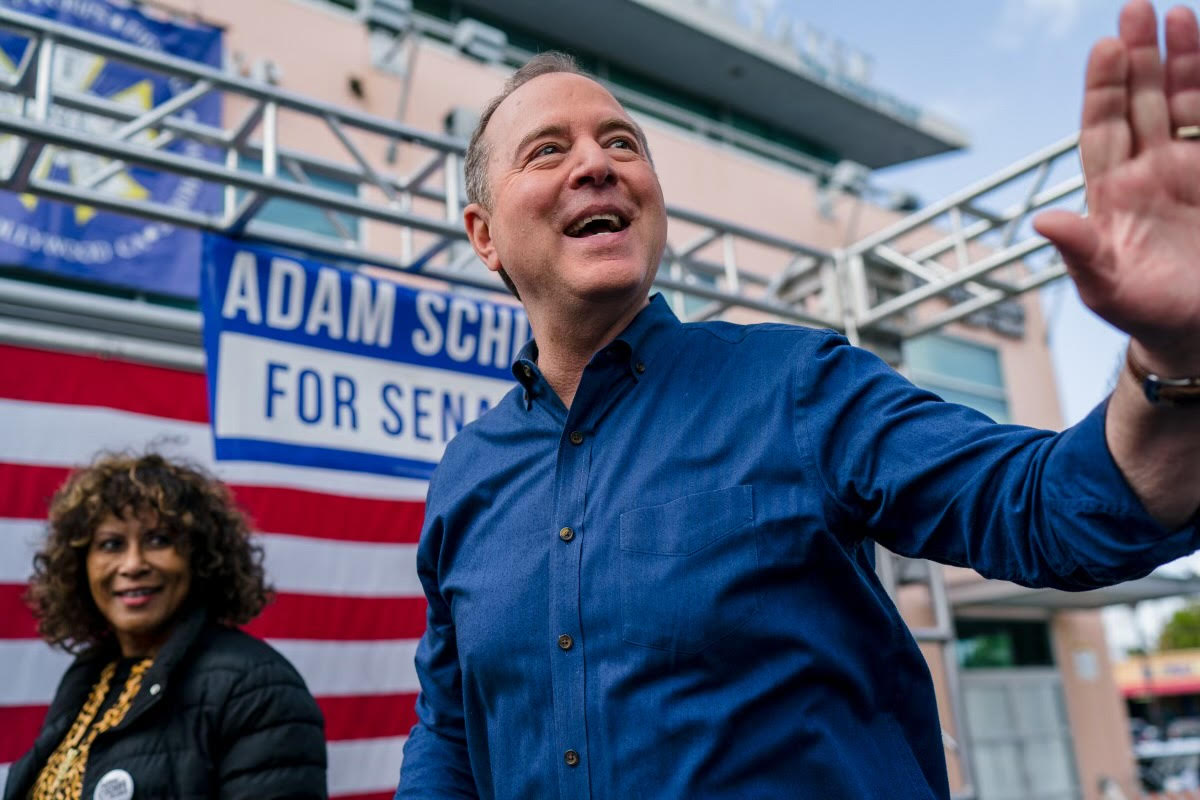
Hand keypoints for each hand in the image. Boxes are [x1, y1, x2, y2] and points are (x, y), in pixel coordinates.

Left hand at [1034, 0, 1199, 375]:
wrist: (1194, 331)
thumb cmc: (1143, 311)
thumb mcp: (1105, 286)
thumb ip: (1078, 253)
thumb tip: (1042, 223)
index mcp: (1111, 192)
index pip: (1102, 129)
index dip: (1103, 90)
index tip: (1104, 48)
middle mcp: (1147, 171)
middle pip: (1139, 103)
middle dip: (1138, 58)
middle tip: (1134, 9)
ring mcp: (1185, 169)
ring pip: (1180, 103)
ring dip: (1179, 61)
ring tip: (1177, 14)